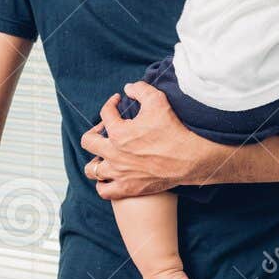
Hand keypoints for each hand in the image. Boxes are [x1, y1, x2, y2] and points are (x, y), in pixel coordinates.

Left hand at [79, 81, 225, 198]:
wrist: (190, 159)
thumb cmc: (174, 130)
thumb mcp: (158, 100)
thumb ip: (140, 90)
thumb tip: (128, 88)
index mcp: (118, 132)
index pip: (105, 113)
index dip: (111, 103)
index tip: (118, 101)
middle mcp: (114, 153)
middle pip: (88, 142)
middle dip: (94, 131)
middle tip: (105, 129)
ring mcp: (119, 173)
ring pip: (91, 170)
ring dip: (94, 160)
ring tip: (104, 155)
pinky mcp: (128, 188)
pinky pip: (104, 191)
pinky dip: (102, 184)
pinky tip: (110, 177)